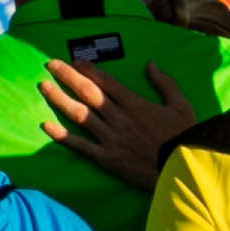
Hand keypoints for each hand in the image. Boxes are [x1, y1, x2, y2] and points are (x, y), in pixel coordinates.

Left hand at [36, 58, 195, 193]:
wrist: (184, 169)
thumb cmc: (185, 137)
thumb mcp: (181, 105)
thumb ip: (164, 83)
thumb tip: (150, 64)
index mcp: (135, 103)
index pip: (106, 82)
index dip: (88, 70)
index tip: (73, 61)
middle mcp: (119, 118)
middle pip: (88, 93)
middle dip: (67, 76)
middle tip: (50, 64)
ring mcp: (111, 138)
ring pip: (80, 115)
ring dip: (60, 99)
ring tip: (44, 87)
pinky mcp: (107, 158)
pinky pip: (80, 145)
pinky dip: (62, 136)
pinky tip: (46, 126)